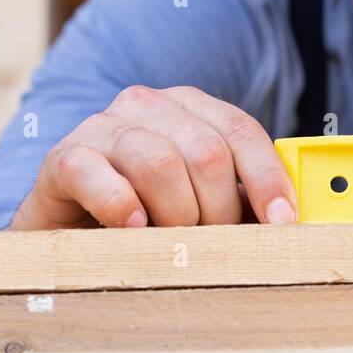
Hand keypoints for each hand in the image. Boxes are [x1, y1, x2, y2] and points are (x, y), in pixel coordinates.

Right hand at [11, 85, 297, 228]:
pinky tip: (131, 228)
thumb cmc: (147, 218)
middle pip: (206, 151)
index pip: (240, 130)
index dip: (266, 177)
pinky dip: (119, 205)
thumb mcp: (201, 203)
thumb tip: (290, 221)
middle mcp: (147, 105)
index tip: (282, 221)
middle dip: (219, 209)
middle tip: (213, 247)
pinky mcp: (62, 157)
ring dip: (175, 215)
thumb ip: (240, 201)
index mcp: (189, 107)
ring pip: (159, 162)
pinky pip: (96, 173)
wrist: (68, 229)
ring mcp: (101, 126)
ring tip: (171, 244)